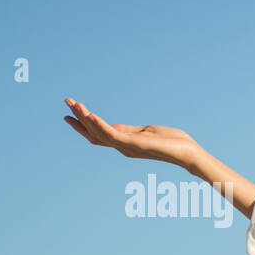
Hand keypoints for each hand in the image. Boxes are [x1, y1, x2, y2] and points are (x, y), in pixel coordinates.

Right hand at [62, 98, 201, 167]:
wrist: (188, 152)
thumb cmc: (173, 142)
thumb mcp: (147, 133)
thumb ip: (131, 131)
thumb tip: (120, 129)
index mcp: (125, 143)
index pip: (99, 133)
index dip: (84, 123)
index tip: (73, 109)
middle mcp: (123, 147)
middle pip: (94, 133)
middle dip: (78, 118)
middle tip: (66, 102)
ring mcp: (127, 147)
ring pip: (99, 133)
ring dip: (85, 118)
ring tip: (74, 103)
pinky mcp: (134, 145)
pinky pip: (112, 135)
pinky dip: (100, 125)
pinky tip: (90, 115)